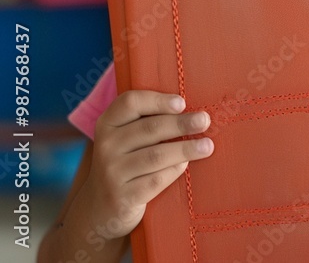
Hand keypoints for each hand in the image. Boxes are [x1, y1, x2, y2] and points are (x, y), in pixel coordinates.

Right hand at [78, 90, 213, 240]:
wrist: (101, 209)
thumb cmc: (126, 163)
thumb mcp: (126, 139)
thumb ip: (149, 122)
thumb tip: (193, 112)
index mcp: (108, 124)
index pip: (130, 103)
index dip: (157, 100)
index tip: (182, 103)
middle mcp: (106, 146)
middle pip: (149, 128)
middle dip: (181, 123)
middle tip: (205, 121)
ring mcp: (112, 173)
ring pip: (156, 155)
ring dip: (185, 148)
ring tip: (207, 146)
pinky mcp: (122, 197)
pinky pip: (155, 180)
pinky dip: (174, 170)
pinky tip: (186, 164)